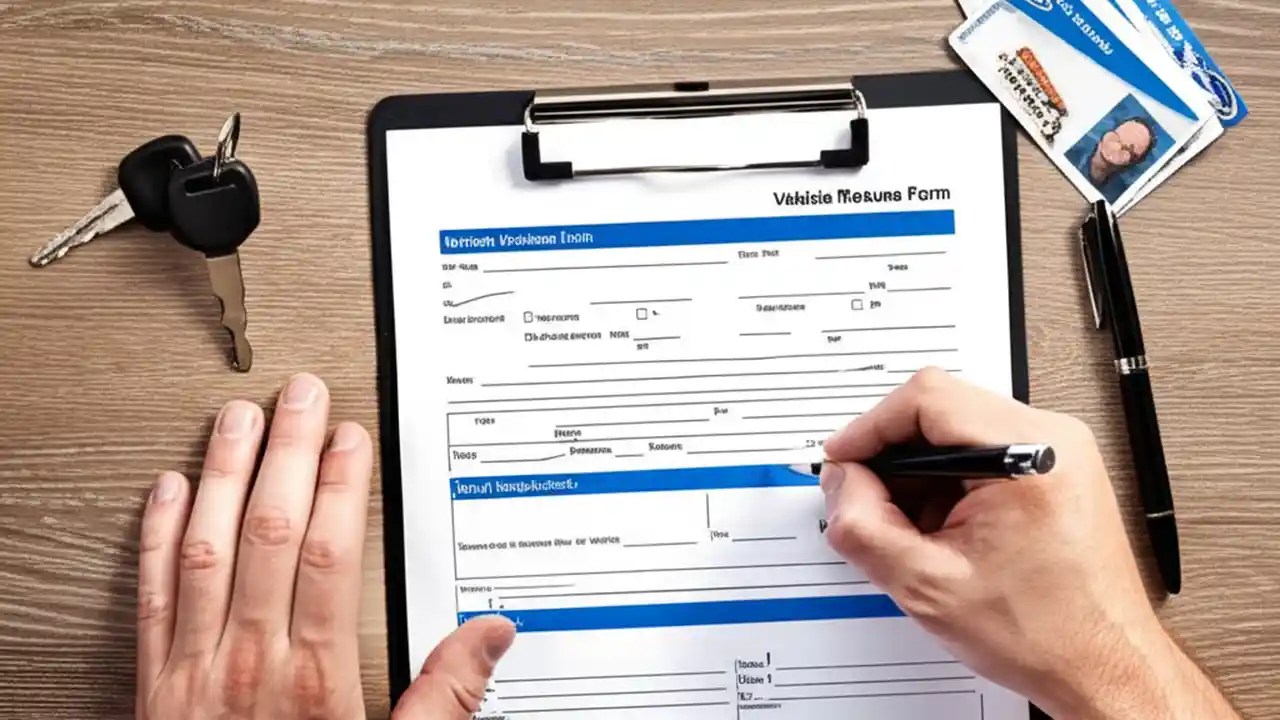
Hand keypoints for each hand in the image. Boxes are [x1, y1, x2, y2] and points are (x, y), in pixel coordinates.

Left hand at [136, 373, 515, 718]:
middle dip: (284, 451)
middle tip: (297, 396)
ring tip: (232, 419)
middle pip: (267, 530)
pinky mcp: (154, 683)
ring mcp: (194, 668)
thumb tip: (489, 634)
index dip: (339, 484)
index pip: (326, 552)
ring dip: (217, 474)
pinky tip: (166, 491)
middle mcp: (249, 660)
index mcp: (314, 677)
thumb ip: (445, 697)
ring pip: (204, 547)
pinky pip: (152, 594)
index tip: (349, 437)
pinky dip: (155, 536)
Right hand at [820, 368, 1237, 719]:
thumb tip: (842, 483)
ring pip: (959, 429)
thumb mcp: (928, 585)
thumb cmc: (1047, 634)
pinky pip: (984, 451)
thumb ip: (865, 527)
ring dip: (920, 470)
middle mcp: (1054, 440)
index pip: (928, 398)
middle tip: (867, 500)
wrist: (1105, 666)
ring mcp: (1061, 452)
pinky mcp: (1057, 470)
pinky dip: (948, 481)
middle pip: (942, 408)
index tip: (845, 459)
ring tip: (911, 526)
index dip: (871, 427)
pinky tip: (941, 527)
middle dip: (893, 453)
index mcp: (1030, 455)